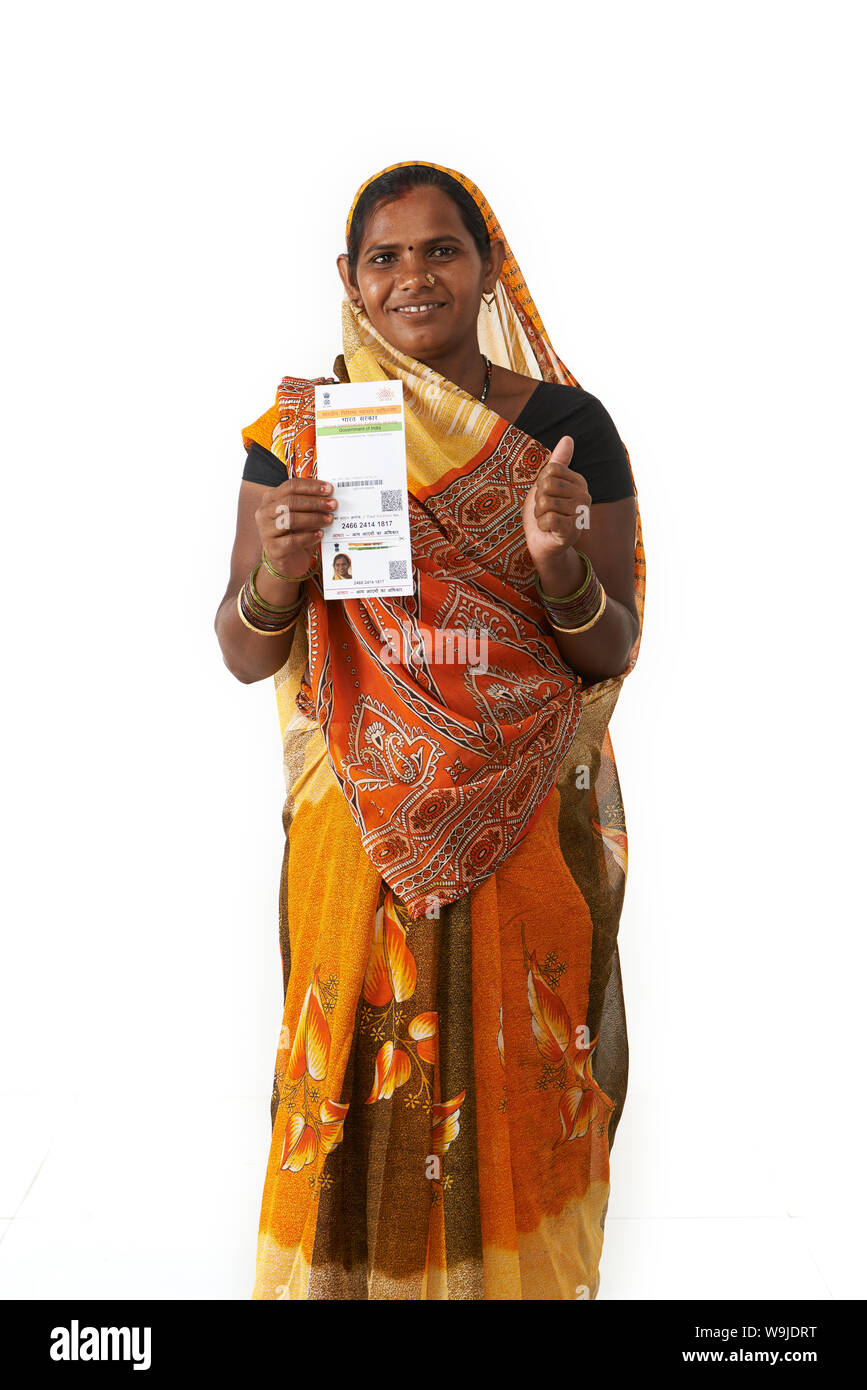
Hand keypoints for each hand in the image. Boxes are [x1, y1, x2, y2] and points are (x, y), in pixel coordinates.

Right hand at [255, 477, 336, 577]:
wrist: (287, 560)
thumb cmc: (295, 533)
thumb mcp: (300, 514)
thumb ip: (309, 503)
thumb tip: (329, 496)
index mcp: (270, 499)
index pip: (291, 486)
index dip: (311, 486)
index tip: (329, 489)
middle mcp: (264, 513)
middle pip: (290, 501)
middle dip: (315, 502)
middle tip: (333, 505)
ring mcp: (266, 531)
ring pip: (290, 520)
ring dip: (313, 518)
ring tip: (329, 519)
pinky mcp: (273, 549)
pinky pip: (292, 540)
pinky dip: (308, 536)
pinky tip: (320, 534)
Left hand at [521, 436, 591, 568]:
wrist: (544, 544)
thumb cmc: (545, 513)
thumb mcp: (548, 485)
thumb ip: (558, 462)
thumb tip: (568, 438)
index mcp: (579, 482)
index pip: (550, 470)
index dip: (541, 483)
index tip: (546, 495)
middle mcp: (584, 496)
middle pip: (547, 484)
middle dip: (538, 499)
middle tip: (545, 510)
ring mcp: (580, 514)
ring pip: (546, 502)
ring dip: (539, 514)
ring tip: (546, 520)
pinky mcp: (572, 530)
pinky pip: (549, 518)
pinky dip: (542, 525)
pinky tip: (549, 530)